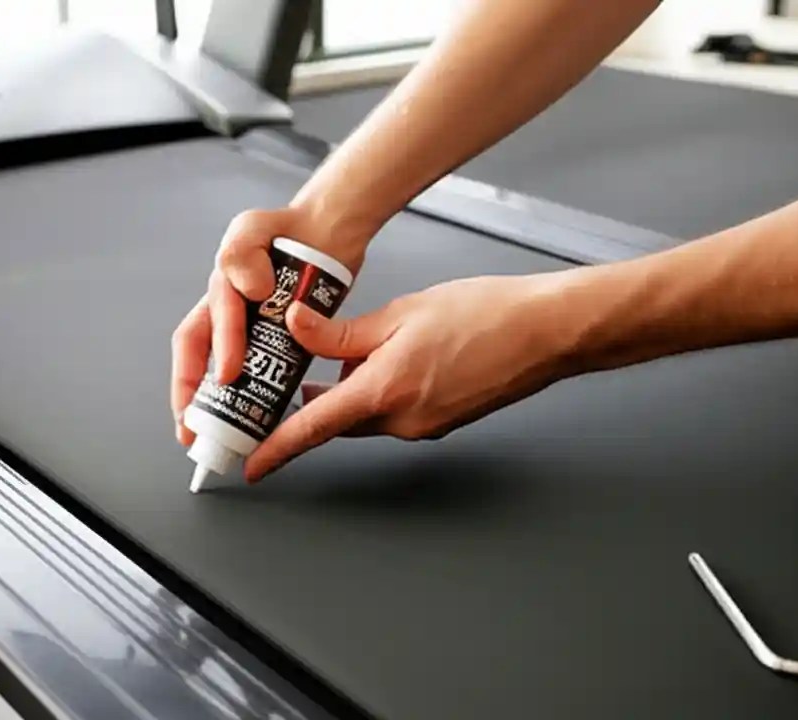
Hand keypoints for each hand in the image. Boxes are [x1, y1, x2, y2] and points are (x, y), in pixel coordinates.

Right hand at [170, 206, 370, 445]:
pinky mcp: (279, 342)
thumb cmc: (284, 229)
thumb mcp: (252, 228)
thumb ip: (243, 254)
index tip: (220, 383)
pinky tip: (266, 416)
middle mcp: (226, 317)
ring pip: (227, 374)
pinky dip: (260, 396)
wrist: (325, 232)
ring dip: (223, 403)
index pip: (196, 337)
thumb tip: (252, 293)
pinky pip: (262, 375)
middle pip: (200, 365)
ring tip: (228, 433)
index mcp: (214, 296)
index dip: (196, 365)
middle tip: (198, 432)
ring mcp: (251, 331)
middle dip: (193, 400)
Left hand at [244, 273, 587, 481]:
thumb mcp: (401, 313)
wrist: (546, 333)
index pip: (314, 429)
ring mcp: (426, 425)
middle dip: (318, 403)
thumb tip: (298, 327)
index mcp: (385, 392)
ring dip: (353, 391)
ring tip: (352, 348)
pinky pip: (396, 411)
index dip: (277, 449)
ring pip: (369, 414)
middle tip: (294, 377)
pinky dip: (383, 390)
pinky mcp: (443, 421)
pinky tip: (394, 356)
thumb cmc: (485, 315)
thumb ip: (341, 330)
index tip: (251, 467)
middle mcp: (404, 421)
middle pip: (340, 420)